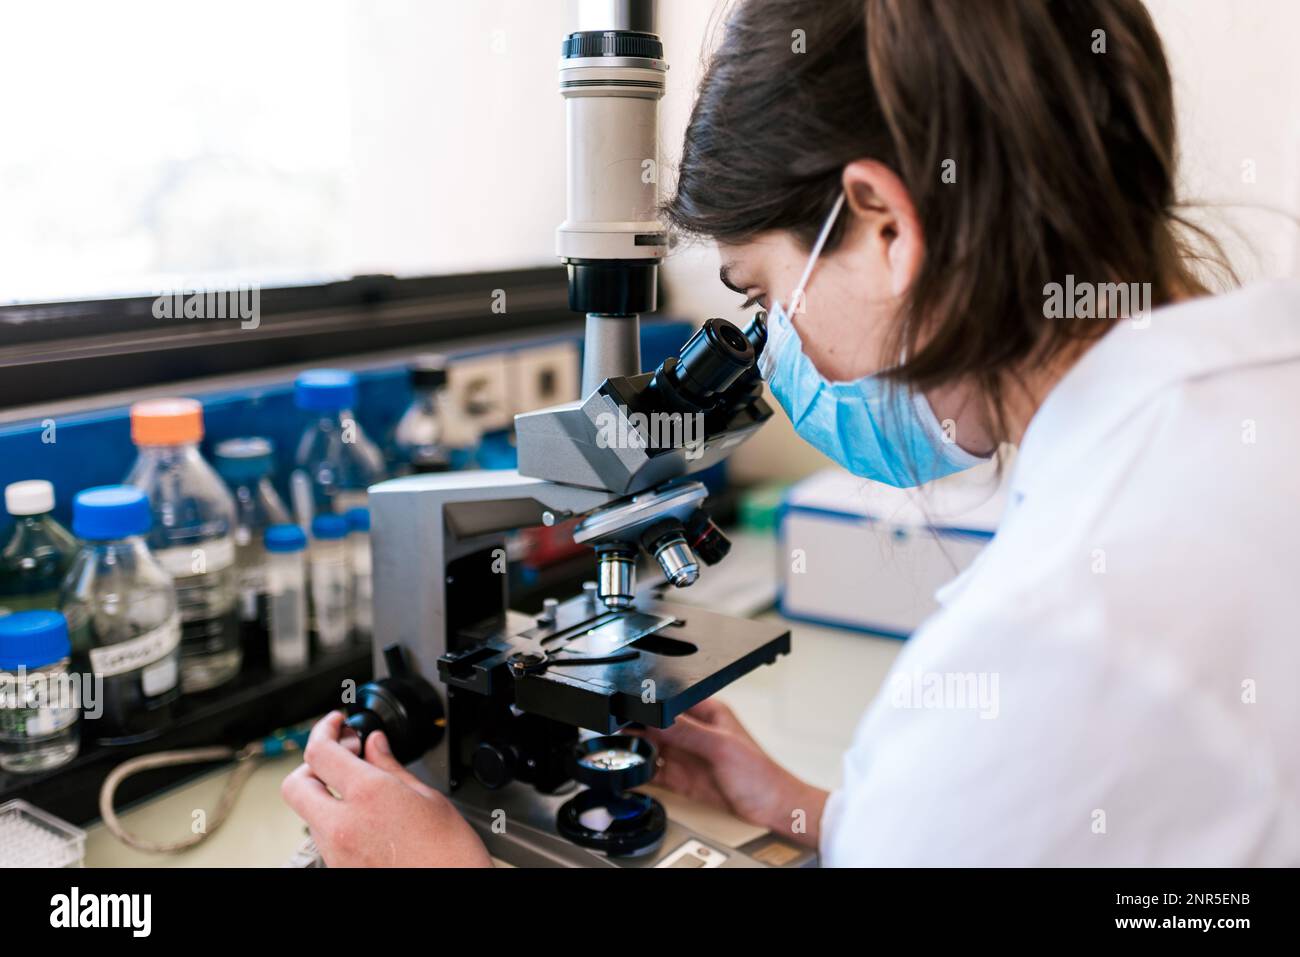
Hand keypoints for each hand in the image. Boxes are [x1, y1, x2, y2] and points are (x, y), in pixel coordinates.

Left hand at [281, 711, 490, 867]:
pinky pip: (323, 837)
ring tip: (357, 788)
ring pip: (307, 812)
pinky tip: (362, 815)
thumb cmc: (449, 854)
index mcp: (368, 795)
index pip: (319, 751)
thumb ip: (391, 767)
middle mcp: (342, 825)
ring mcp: (336, 852)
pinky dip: (334, 820)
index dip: (325, 729)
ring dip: (323, 794)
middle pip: (295, 784)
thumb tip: (375, 745)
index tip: (337, 724)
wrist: (452, 893)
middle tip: (340, 756)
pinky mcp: (338, 869)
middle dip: (312, 765)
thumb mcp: (428, 797)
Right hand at [635, 699, 826, 847]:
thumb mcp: (721, 747)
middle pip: (656, 725)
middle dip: (637, 728)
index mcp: (707, 713)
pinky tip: (631, 773)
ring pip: (652, 748)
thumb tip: (657, 717)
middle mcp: (694, 732)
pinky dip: (641, 773)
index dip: (649, 704)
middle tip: (616, 733)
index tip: (629, 709)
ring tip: (620, 752)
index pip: (671, 702)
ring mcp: (687, 755)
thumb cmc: (760, 773)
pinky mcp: (682, 778)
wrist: (770, 808)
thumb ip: (688, 732)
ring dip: (636, 751)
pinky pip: (655, 772)